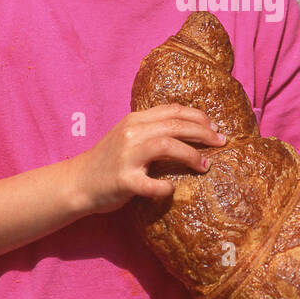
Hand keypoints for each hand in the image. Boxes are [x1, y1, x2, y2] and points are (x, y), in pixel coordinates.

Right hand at [73, 104, 224, 215]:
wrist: (78, 183)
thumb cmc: (109, 162)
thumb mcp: (129, 137)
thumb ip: (153, 130)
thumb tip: (192, 130)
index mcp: (134, 120)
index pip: (173, 110)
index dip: (198, 116)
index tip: (215, 127)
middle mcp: (131, 133)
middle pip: (175, 125)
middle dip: (204, 132)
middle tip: (221, 142)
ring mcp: (126, 156)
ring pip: (167, 145)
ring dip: (192, 155)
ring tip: (205, 165)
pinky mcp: (123, 180)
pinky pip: (152, 183)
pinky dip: (166, 186)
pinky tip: (171, 188)